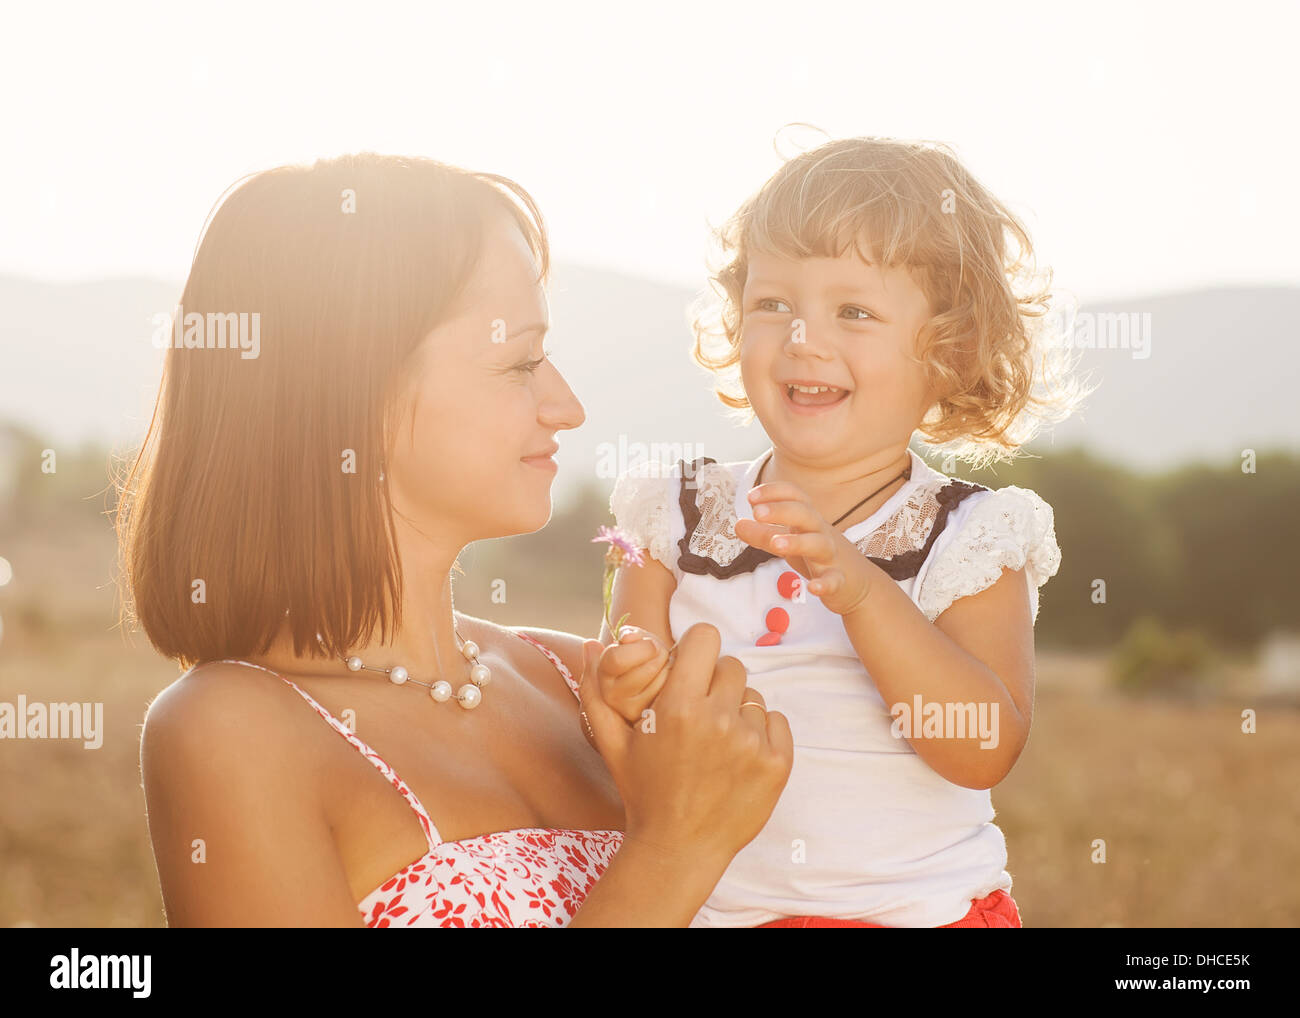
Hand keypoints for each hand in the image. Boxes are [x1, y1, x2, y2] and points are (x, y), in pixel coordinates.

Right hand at [576, 623, 793, 865]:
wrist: (678, 849)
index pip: (705, 637)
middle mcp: (717, 720)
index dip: (697, 649)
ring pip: (753, 697)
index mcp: (677, 706)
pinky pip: (776, 721)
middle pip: (731, 665)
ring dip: (737, 712)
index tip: (690, 668)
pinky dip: (762, 733)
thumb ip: (596, 689)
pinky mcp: (776, 763)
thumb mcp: (611, 743)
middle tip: (700, 713)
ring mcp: (751, 742)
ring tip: (716, 745)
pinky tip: (737, 758)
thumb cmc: (643, 792)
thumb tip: (593, 644)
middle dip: (716, 682)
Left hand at [733, 480, 876, 615]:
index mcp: (807, 519)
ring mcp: (831, 555)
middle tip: (758, 512)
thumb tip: (737, 524)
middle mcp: (820, 532)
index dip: (774, 492)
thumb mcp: (788, 542)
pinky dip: (824, 583)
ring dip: (798, 542)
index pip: (794, 496)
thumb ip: (763, 534)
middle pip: (805, 513)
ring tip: (776, 544)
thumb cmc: (816, 556)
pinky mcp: (838, 580)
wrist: (857, 582)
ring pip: (819, 543)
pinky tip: (812, 588)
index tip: (751, 497)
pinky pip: (833, 580)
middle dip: (782, 510)